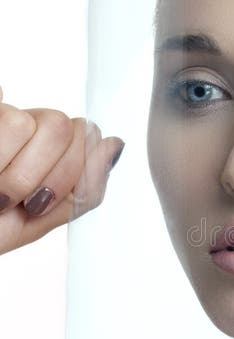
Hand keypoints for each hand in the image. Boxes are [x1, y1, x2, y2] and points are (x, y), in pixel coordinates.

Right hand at [0, 85, 124, 254]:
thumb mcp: (39, 222)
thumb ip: (84, 189)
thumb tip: (116, 142)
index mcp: (45, 144)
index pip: (88, 135)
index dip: (68, 176)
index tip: (36, 204)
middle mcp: (19, 122)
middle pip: (62, 124)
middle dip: (40, 176)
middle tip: (8, 199)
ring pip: (22, 123)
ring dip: (7, 174)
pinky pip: (3, 117)